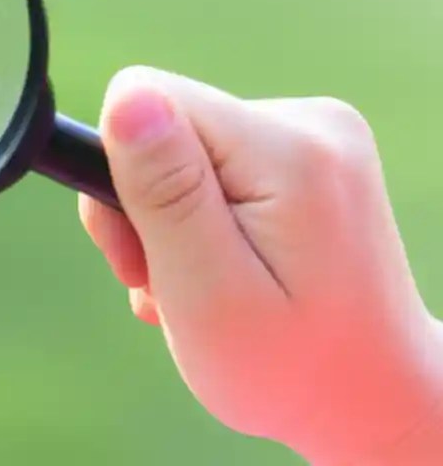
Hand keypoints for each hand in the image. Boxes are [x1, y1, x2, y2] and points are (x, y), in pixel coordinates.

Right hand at [81, 66, 442, 463]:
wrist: (371, 397)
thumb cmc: (287, 366)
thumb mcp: (209, 293)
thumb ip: (166, 192)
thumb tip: (128, 96)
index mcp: (289, 150)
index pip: (147, 97)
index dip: (122, 177)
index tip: (145, 253)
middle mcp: (312, 121)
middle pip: (163, 122)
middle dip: (146, 208)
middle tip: (171, 285)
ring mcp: (315, 133)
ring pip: (182, 147)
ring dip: (170, 223)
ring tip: (201, 288)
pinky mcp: (307, 151)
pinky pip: (214, 161)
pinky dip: (201, 220)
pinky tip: (227, 271)